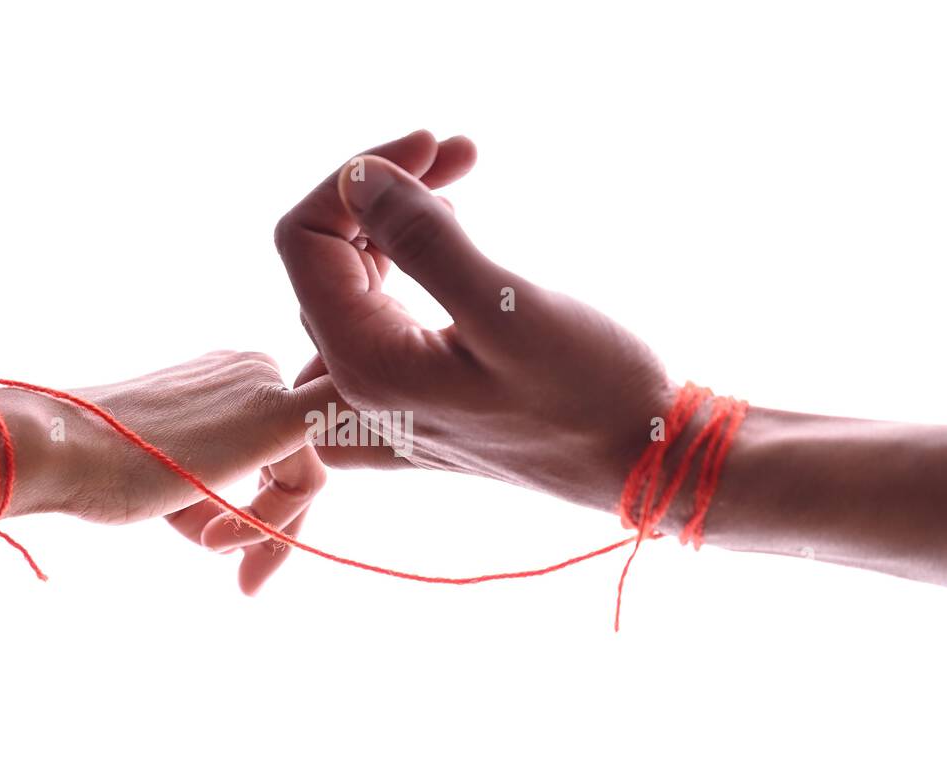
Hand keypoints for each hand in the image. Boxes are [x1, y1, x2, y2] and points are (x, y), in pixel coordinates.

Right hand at [17, 350, 335, 593]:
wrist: (62, 448)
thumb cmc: (98, 466)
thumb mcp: (168, 473)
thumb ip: (210, 488)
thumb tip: (243, 533)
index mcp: (224, 377)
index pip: (271, 450)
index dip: (260, 510)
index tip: (225, 553)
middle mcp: (251, 370)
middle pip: (293, 466)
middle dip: (270, 530)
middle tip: (244, 584)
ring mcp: (267, 385)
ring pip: (302, 481)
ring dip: (262, 533)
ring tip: (208, 548)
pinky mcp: (280, 415)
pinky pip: (305, 485)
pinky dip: (270, 526)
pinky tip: (213, 540)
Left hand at [274, 130, 671, 513]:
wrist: (642, 462)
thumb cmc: (588, 393)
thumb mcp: (507, 308)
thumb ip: (422, 240)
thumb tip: (357, 180)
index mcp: (364, 369)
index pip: (304, 242)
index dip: (356, 178)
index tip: (430, 145)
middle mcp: (357, 392)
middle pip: (326, 260)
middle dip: (384, 193)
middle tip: (460, 152)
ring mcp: (384, 401)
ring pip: (354, 284)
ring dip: (399, 223)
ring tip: (461, 182)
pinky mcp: (417, 398)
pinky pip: (380, 317)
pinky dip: (407, 266)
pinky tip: (453, 242)